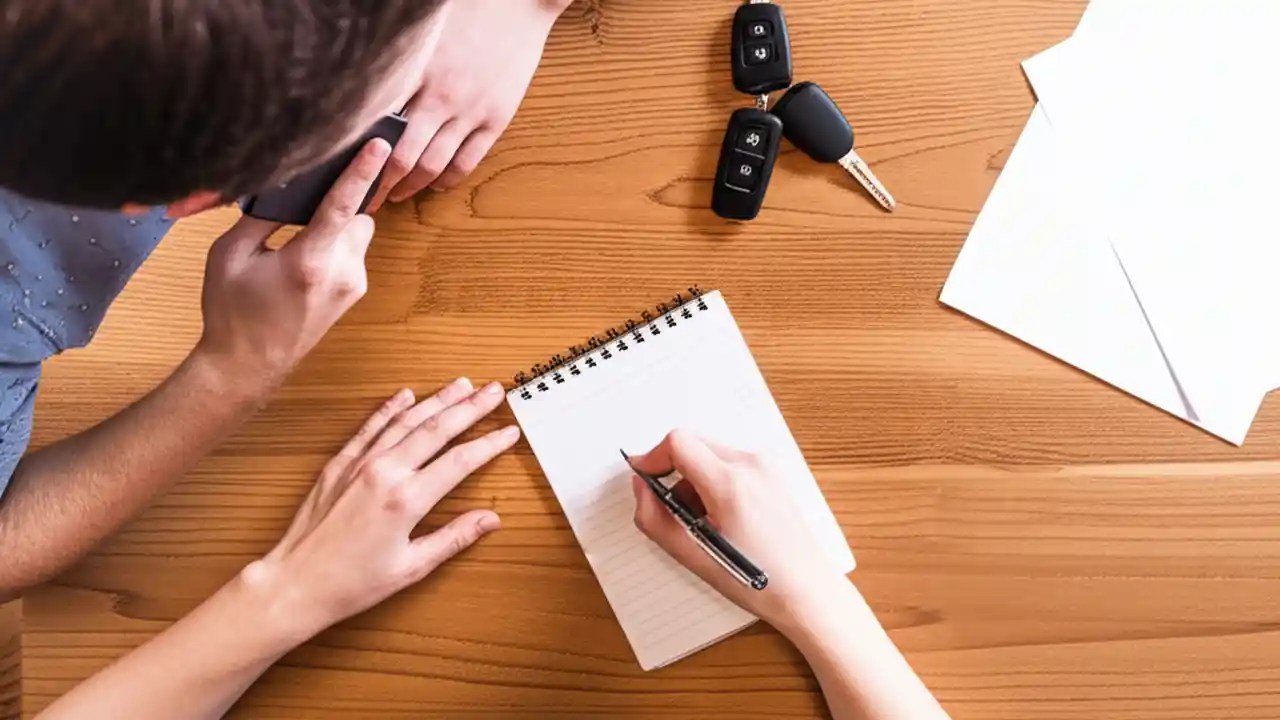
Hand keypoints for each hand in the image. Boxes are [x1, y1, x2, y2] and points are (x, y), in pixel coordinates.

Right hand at [196, 139, 390, 386]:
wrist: (248, 365)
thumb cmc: (231, 311)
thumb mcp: (230, 255)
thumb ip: (259, 215)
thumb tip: (284, 185)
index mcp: (309, 261)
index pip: (343, 206)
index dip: (361, 171)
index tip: (380, 145)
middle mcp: (341, 272)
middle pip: (358, 215)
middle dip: (338, 204)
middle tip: (305, 207)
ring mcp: (353, 285)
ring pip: (358, 233)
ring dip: (336, 226)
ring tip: (296, 242)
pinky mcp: (355, 293)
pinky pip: (353, 252)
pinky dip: (335, 245)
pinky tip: (302, 260)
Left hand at [247, 379, 518, 637]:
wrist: (294, 583)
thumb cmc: (351, 583)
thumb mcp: (411, 567)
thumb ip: (453, 537)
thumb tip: (490, 519)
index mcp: (406, 500)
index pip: (460, 461)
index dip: (489, 444)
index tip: (509, 432)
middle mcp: (384, 474)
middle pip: (437, 429)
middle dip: (470, 407)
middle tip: (494, 391)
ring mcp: (359, 464)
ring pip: (406, 421)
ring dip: (437, 400)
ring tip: (462, 385)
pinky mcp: (339, 465)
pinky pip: (370, 427)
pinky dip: (389, 408)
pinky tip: (406, 394)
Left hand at [368, 0, 571, 208]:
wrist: (520, 0)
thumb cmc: (469, 6)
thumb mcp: (423, 28)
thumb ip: (398, 56)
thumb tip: (368, 82)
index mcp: (416, 69)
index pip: (374, 120)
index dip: (355, 148)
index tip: (341, 164)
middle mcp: (440, 96)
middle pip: (400, 156)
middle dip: (378, 183)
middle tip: (364, 197)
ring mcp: (470, 111)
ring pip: (432, 165)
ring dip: (410, 186)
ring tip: (395, 194)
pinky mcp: (496, 119)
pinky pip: (467, 161)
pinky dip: (447, 180)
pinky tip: (435, 183)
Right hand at [629, 430, 852, 632]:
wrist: (805, 589)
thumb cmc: (758, 580)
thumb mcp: (691, 556)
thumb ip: (654, 519)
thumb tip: (642, 488)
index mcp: (730, 484)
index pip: (678, 442)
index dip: (652, 458)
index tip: (645, 477)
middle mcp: (750, 465)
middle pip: (692, 443)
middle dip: (673, 471)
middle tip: (673, 509)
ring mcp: (764, 466)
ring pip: (708, 453)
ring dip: (693, 479)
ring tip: (703, 521)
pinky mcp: (770, 472)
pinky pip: (727, 462)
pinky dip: (713, 482)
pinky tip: (721, 517)